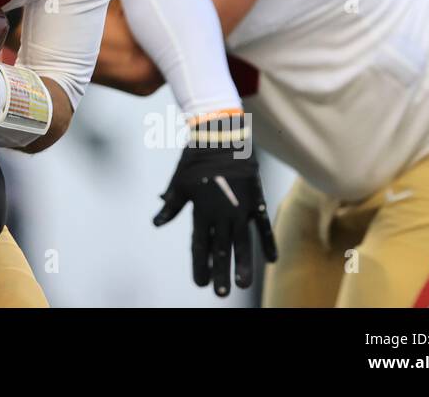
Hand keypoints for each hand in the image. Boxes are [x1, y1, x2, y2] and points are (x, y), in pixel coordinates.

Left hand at [153, 116, 277, 295]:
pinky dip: (268, 242)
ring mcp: (240, 208)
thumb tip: (157, 222)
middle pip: (220, 248)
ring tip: (242, 284)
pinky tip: (271, 260)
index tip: (200, 282)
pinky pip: (263, 226)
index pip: (199, 244)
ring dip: (242, 264)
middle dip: (219, 271)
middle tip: (220, 292)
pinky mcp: (256, 201)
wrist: (221, 136)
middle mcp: (221, 212)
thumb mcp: (179, 182)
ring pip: (242, 242)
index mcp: (201, 210)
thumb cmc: (195, 158)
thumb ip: (172, 205)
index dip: (199, 264)